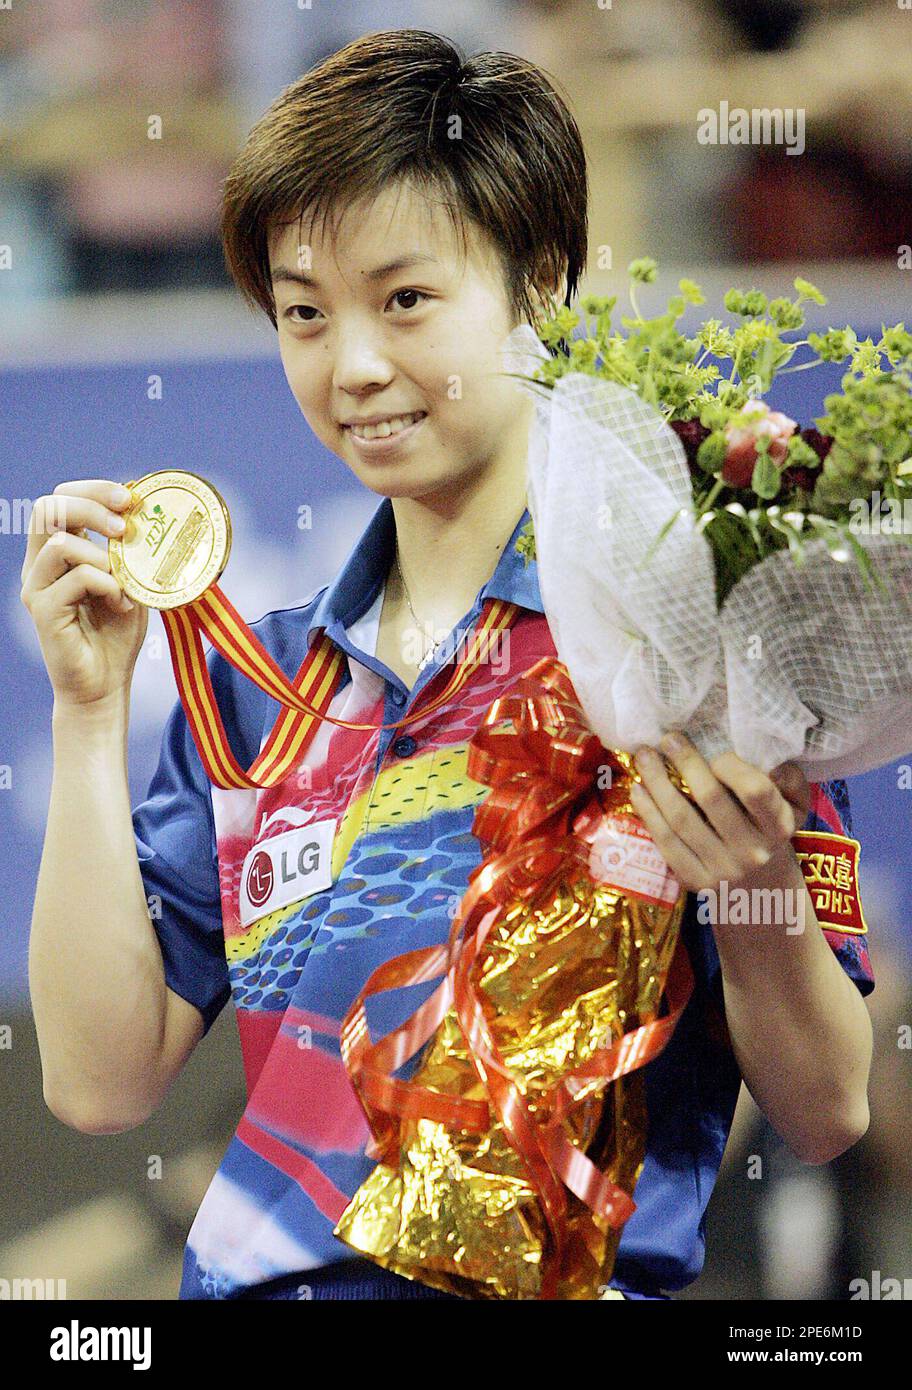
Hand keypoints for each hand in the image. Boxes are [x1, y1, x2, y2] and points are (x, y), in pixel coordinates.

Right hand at [20, 479, 147, 708]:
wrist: (104, 685)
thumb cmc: (116, 635)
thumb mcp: (129, 583)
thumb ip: (128, 552)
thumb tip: (147, 513)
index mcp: (57, 552)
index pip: (61, 499)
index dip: (93, 489)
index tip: (129, 498)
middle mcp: (40, 564)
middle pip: (50, 507)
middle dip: (93, 505)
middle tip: (125, 527)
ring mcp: (37, 587)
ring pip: (63, 543)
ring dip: (104, 558)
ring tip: (126, 586)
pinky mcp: (43, 610)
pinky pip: (76, 578)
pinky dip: (107, 585)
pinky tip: (121, 604)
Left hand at [628, 732, 810, 893]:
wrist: (761, 888)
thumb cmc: (770, 830)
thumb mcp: (795, 806)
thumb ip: (791, 781)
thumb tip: (774, 764)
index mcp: (778, 827)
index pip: (755, 791)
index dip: (731, 766)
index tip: (715, 751)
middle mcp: (752, 851)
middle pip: (710, 799)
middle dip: (686, 763)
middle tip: (668, 739)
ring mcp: (721, 869)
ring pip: (681, 819)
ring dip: (657, 783)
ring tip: (644, 757)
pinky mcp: (696, 881)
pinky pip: (666, 842)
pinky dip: (648, 812)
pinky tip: (638, 789)